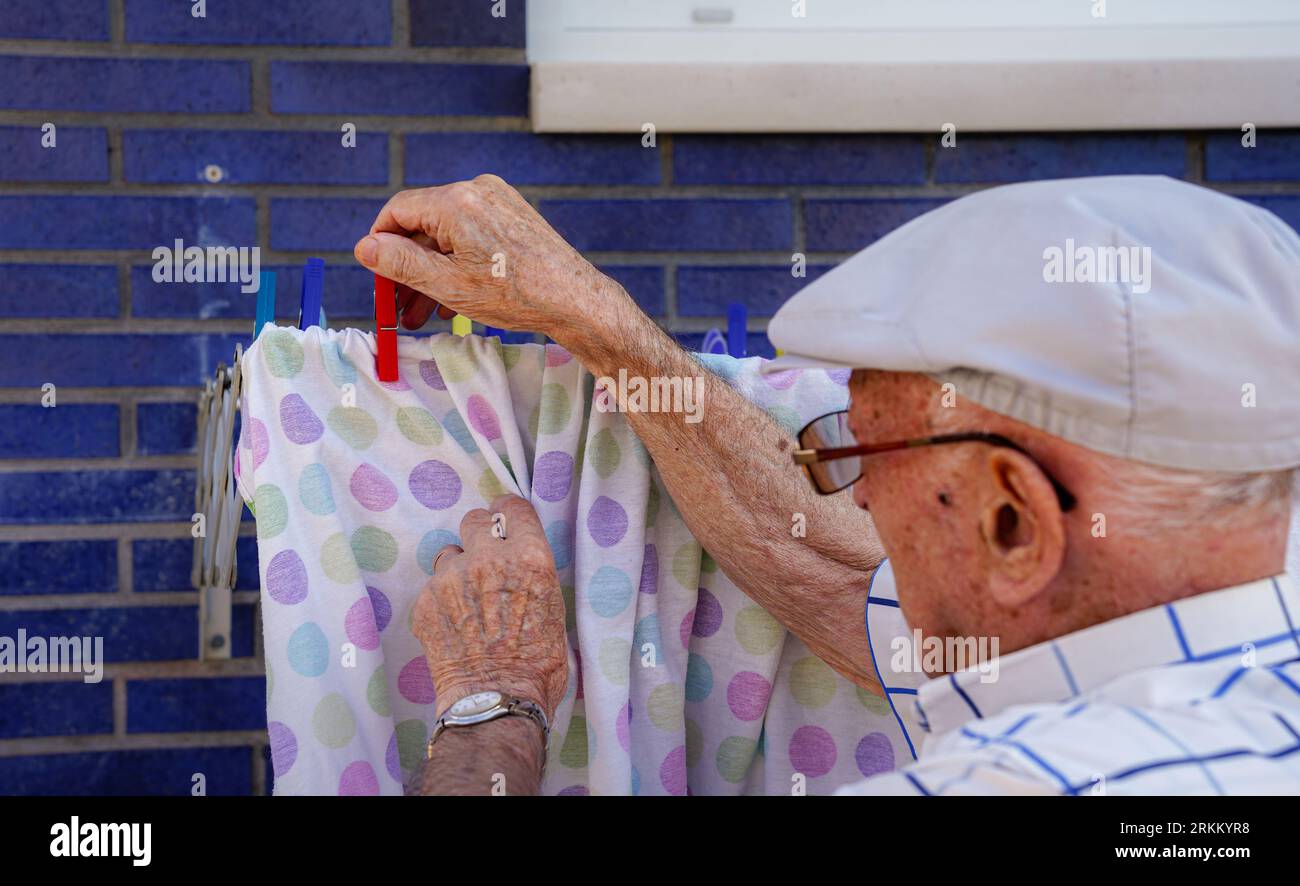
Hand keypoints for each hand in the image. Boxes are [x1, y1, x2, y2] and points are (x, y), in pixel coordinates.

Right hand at [353, 175, 624, 341]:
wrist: (574, 300)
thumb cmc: (516, 294)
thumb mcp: (447, 284)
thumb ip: (400, 264)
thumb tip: (364, 247)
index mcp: (456, 201)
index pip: (398, 211)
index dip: (380, 244)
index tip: (376, 275)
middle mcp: (477, 192)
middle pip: (423, 226)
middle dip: (406, 268)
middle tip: (395, 304)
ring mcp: (498, 202)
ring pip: (447, 236)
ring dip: (430, 273)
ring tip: (420, 314)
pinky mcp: (512, 217)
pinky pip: (471, 237)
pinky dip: (456, 265)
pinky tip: (450, 302)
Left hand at [412, 494, 568, 721]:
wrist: (496, 703)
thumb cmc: (539, 667)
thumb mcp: (555, 613)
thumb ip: (534, 579)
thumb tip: (523, 570)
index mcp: (530, 559)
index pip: (514, 509)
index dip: (507, 512)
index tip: (503, 519)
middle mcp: (489, 559)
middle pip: (474, 520)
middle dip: (480, 535)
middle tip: (485, 560)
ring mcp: (452, 579)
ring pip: (449, 553)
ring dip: (458, 569)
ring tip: (468, 601)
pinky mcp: (425, 601)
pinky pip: (433, 587)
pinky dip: (442, 601)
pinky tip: (454, 627)